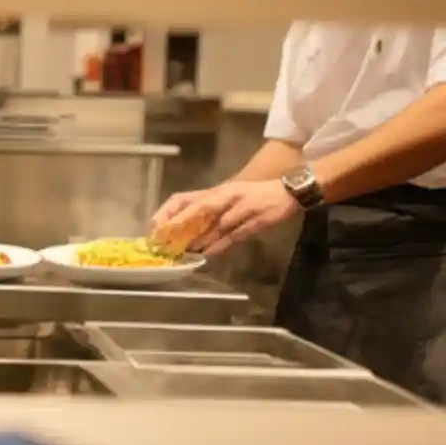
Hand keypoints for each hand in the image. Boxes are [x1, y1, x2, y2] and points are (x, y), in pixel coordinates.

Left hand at [152, 180, 298, 255]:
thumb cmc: (254, 196)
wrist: (290, 190)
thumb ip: (208, 215)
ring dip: (198, 239)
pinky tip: (208, 254)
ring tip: (183, 252)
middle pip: (198, 209)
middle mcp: (226, 196)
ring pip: (215, 223)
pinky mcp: (258, 218)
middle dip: (179, 225)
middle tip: (165, 243)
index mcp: (215, 191)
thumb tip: (185, 234)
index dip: (167, 212)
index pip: (183, 198)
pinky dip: (220, 244)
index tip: (154, 228)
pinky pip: (236, 233)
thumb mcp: (228, 200)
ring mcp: (242, 206)